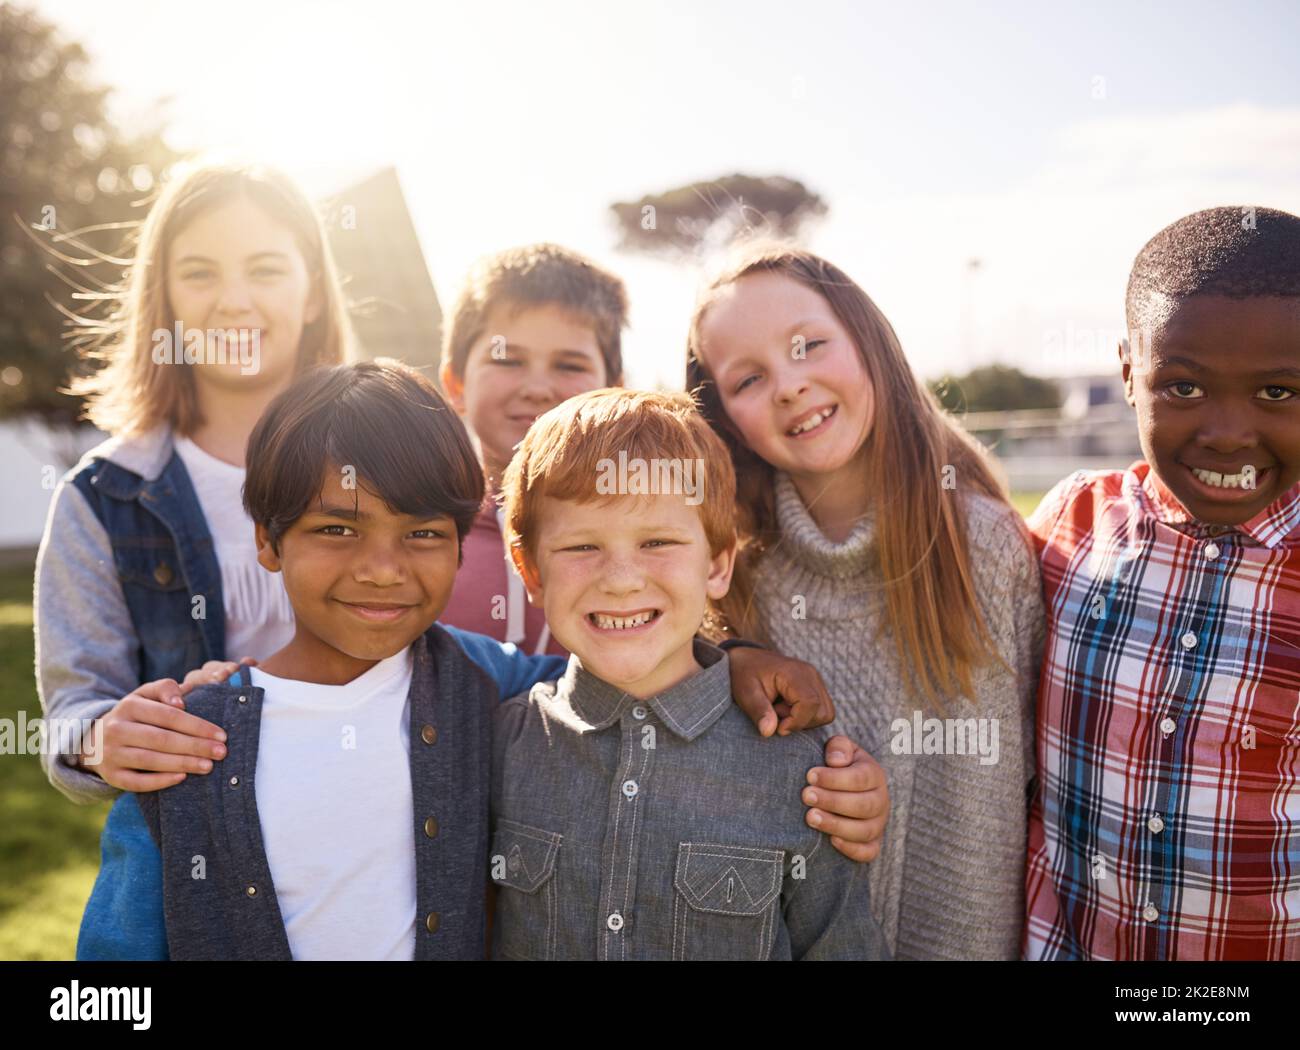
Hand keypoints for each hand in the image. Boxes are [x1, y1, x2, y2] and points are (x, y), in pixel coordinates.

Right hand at [80, 658, 255, 791]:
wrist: (96, 738)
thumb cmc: (135, 714)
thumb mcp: (146, 694)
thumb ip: (165, 689)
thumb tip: (182, 701)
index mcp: (129, 706)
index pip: (169, 716)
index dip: (197, 725)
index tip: (221, 734)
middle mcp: (117, 729)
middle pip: (162, 739)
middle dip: (195, 746)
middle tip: (221, 752)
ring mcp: (111, 754)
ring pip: (150, 760)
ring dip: (182, 763)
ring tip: (208, 766)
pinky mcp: (111, 775)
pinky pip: (136, 782)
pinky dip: (160, 781)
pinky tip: (182, 778)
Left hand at [726, 645, 834, 736]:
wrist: (745, 659)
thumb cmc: (744, 674)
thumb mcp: (745, 693)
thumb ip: (759, 711)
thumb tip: (769, 732)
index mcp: (794, 673)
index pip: (810, 704)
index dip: (796, 721)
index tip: (777, 726)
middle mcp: (810, 674)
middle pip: (822, 712)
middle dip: (800, 722)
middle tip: (776, 713)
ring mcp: (815, 679)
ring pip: (825, 713)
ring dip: (804, 720)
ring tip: (780, 710)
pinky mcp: (815, 686)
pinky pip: (821, 710)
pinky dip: (806, 716)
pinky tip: (786, 708)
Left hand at [803, 735, 888, 861]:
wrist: (845, 789)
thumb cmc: (838, 766)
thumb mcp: (840, 749)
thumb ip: (839, 747)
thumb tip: (836, 760)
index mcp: (874, 775)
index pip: (860, 778)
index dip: (835, 778)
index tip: (810, 775)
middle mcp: (881, 801)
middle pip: (863, 805)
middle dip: (833, 801)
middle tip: (806, 796)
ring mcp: (878, 824)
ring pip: (865, 830)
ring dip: (837, 825)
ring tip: (810, 817)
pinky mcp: (872, 843)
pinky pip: (868, 852)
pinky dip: (852, 849)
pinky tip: (831, 841)